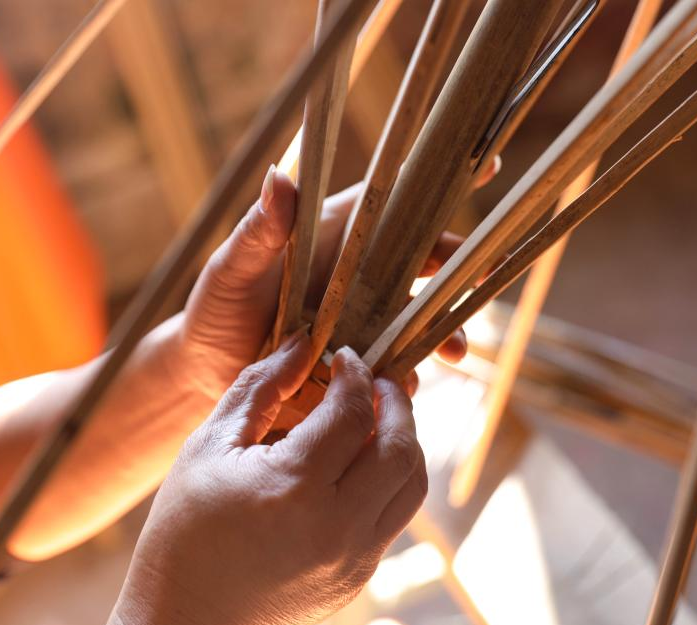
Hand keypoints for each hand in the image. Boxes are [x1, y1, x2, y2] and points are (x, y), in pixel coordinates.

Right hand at [92, 338, 425, 624]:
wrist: (187, 622)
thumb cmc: (185, 529)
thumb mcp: (208, 446)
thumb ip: (259, 387)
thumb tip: (304, 341)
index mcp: (292, 486)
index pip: (353, 411)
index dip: (356, 374)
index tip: (345, 357)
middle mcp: (336, 524)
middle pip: (401, 446)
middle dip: (397, 402)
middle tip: (377, 381)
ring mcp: (354, 556)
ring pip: (411, 483)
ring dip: (404, 440)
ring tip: (377, 418)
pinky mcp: (359, 576)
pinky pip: (394, 515)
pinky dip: (390, 478)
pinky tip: (361, 462)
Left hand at [171, 167, 467, 408]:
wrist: (205, 372)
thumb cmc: (217, 307)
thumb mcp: (232, 266)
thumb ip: (260, 230)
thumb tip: (278, 177)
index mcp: (336, 234)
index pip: (392, 198)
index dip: (434, 181)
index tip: (490, 165)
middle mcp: (361, 274)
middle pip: (426, 260)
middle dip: (464, 264)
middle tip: (490, 269)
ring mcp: (366, 319)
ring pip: (421, 318)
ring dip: (445, 332)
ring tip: (455, 351)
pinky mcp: (362, 362)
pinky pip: (396, 366)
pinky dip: (407, 376)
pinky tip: (405, 387)